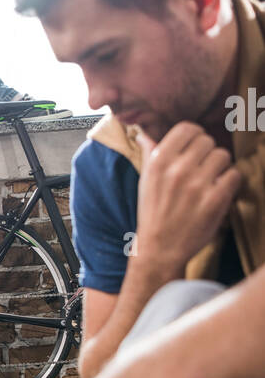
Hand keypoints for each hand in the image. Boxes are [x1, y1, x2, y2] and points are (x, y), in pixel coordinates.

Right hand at [134, 124, 240, 276]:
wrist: (160, 249)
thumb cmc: (153, 213)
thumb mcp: (145, 181)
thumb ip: (149, 154)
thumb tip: (143, 134)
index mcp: (158, 161)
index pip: (187, 128)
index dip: (195, 136)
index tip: (195, 147)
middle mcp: (177, 169)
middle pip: (207, 141)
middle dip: (207, 153)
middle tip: (203, 169)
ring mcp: (197, 185)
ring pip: (223, 156)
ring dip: (220, 167)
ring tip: (211, 180)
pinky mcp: (215, 200)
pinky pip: (234, 175)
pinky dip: (229, 182)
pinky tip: (219, 191)